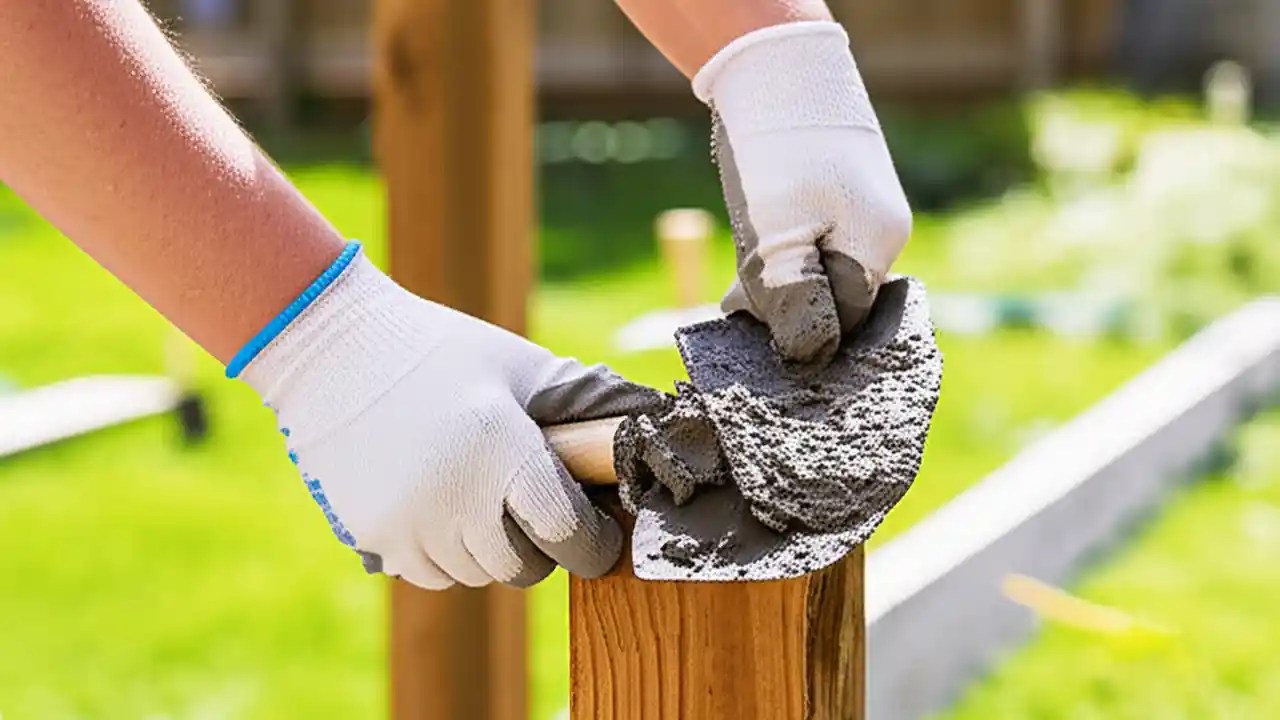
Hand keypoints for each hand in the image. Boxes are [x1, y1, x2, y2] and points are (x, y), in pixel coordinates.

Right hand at [239, 246, 662, 588]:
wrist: (334, 351)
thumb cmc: (441, 352)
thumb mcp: (519, 366)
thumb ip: (582, 406)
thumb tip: (646, 430)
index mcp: (501, 451)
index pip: (566, 535)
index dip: (592, 543)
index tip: (596, 536)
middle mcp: (454, 499)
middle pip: (523, 568)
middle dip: (539, 545)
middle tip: (530, 506)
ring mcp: (408, 525)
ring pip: (476, 575)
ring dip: (489, 550)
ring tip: (479, 495)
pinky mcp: (373, 537)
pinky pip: (430, 572)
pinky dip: (445, 552)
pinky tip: (439, 503)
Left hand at [695, 21, 911, 362]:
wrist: (769, 66)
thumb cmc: (777, 155)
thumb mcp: (777, 240)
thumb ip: (794, 302)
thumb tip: (807, 355)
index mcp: (878, 246)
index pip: (845, 322)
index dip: (801, 336)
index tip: (757, 339)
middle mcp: (878, 232)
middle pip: (834, 300)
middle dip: (788, 311)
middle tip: (740, 315)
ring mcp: (856, 211)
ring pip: (816, 274)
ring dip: (775, 286)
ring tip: (739, 286)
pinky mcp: (828, 196)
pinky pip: (806, 246)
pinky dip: (774, 259)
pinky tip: (745, 262)